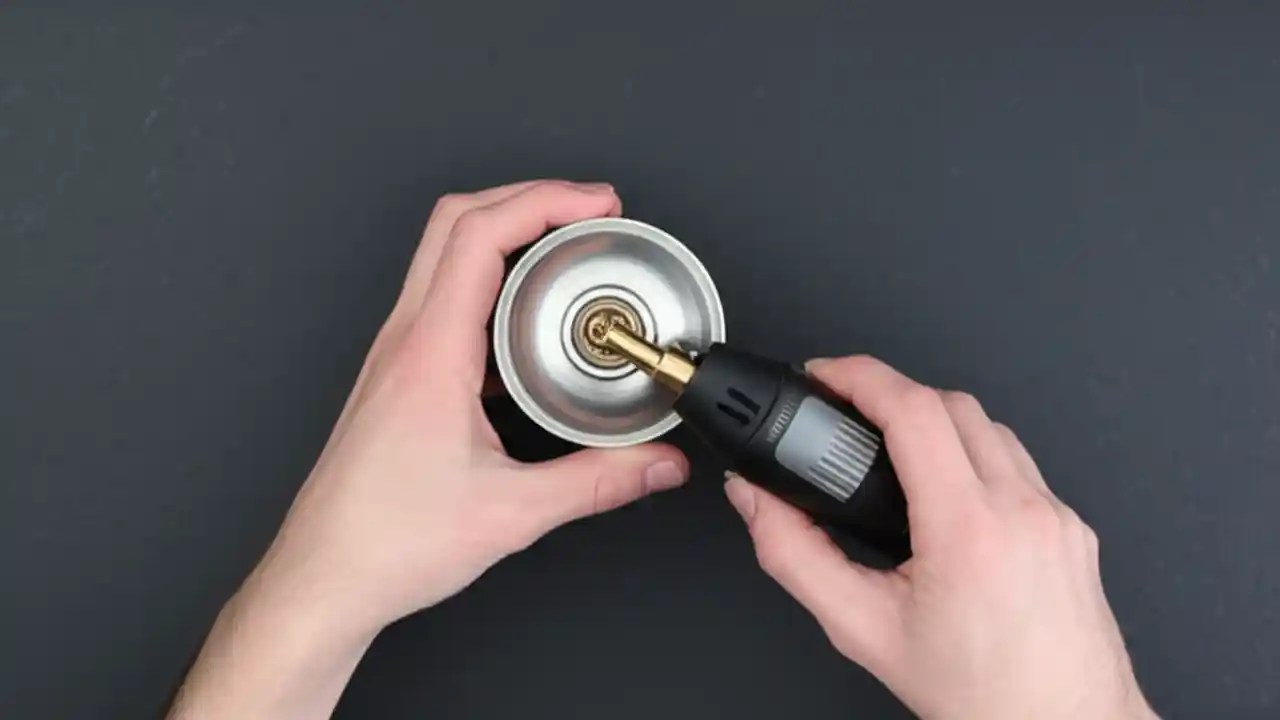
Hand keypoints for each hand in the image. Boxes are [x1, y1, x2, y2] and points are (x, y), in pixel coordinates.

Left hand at [169, 180, 687, 718]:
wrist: (325, 577)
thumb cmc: (387, 541)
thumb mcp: (512, 513)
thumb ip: (599, 483)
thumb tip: (657, 462)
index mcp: (430, 353)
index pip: (482, 234)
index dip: (546, 200)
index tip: (597, 204)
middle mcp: (405, 341)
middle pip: (456, 222)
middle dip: (528, 198)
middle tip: (589, 211)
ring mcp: (396, 355)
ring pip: (444, 257)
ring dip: (505, 236)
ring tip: (564, 253)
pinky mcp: (398, 377)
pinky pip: (442, 301)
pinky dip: (490, 284)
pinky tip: (529, 325)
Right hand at [724, 356, 1155, 719]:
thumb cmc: (981, 695)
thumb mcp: (862, 630)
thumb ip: (795, 556)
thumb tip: (759, 503)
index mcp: (969, 531)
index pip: (914, 411)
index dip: (860, 377)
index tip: (826, 375)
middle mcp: (1023, 511)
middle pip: (952, 403)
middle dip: (892, 392)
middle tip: (846, 407)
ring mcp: (1056, 515)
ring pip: (991, 427)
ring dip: (936, 420)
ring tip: (890, 447)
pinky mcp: (1073, 526)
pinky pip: (1019, 463)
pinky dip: (973, 455)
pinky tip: (945, 488)